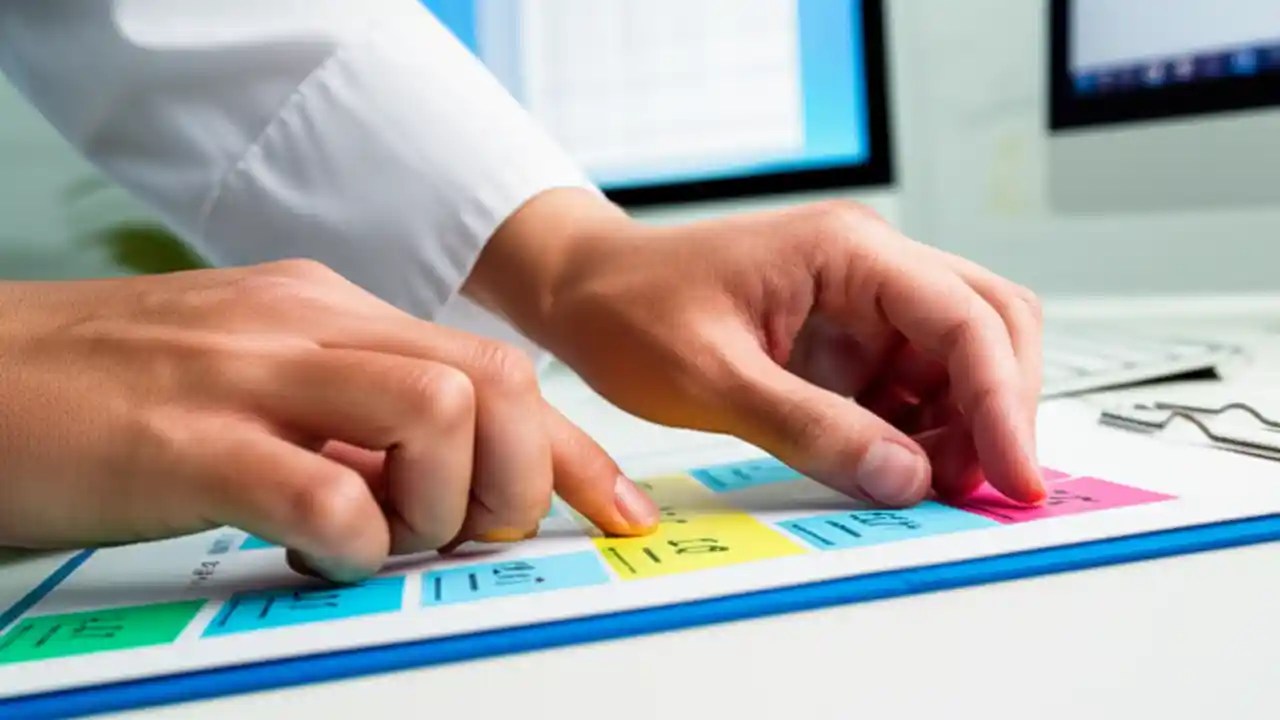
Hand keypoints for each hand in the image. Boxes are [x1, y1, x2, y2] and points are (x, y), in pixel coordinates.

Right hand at [0, 261, 656, 581]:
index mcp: (329, 312)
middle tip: (468, 531)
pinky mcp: (192, 442)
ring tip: (384, 537)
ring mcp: (252, 376)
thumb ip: (346, 416)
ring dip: (442, 504)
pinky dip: (354, 546)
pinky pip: (329, 494)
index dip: (574, 450)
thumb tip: (436, 480)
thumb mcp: (255, 379)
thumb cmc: (116, 388)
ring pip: (439, 416)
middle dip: (522, 476)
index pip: (496, 367)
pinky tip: (316, 556)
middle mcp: (307, 326)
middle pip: (495, 380)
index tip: (616, 509)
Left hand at [469, 191, 1044, 507]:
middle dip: (997, 409)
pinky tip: (896, 468)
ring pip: (957, 360)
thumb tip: (905, 479)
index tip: (1016, 477)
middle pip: (987, 327)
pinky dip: (919, 430)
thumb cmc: (629, 308)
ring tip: (929, 487)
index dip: (1003, 403)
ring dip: (960, 425)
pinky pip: (909, 384)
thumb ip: (811, 428)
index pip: (964, 319)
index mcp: (845, 250)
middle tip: (982, 487)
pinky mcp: (843, 338)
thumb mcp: (713, 377)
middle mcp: (867, 266)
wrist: (582, 290)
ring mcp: (859, 302)